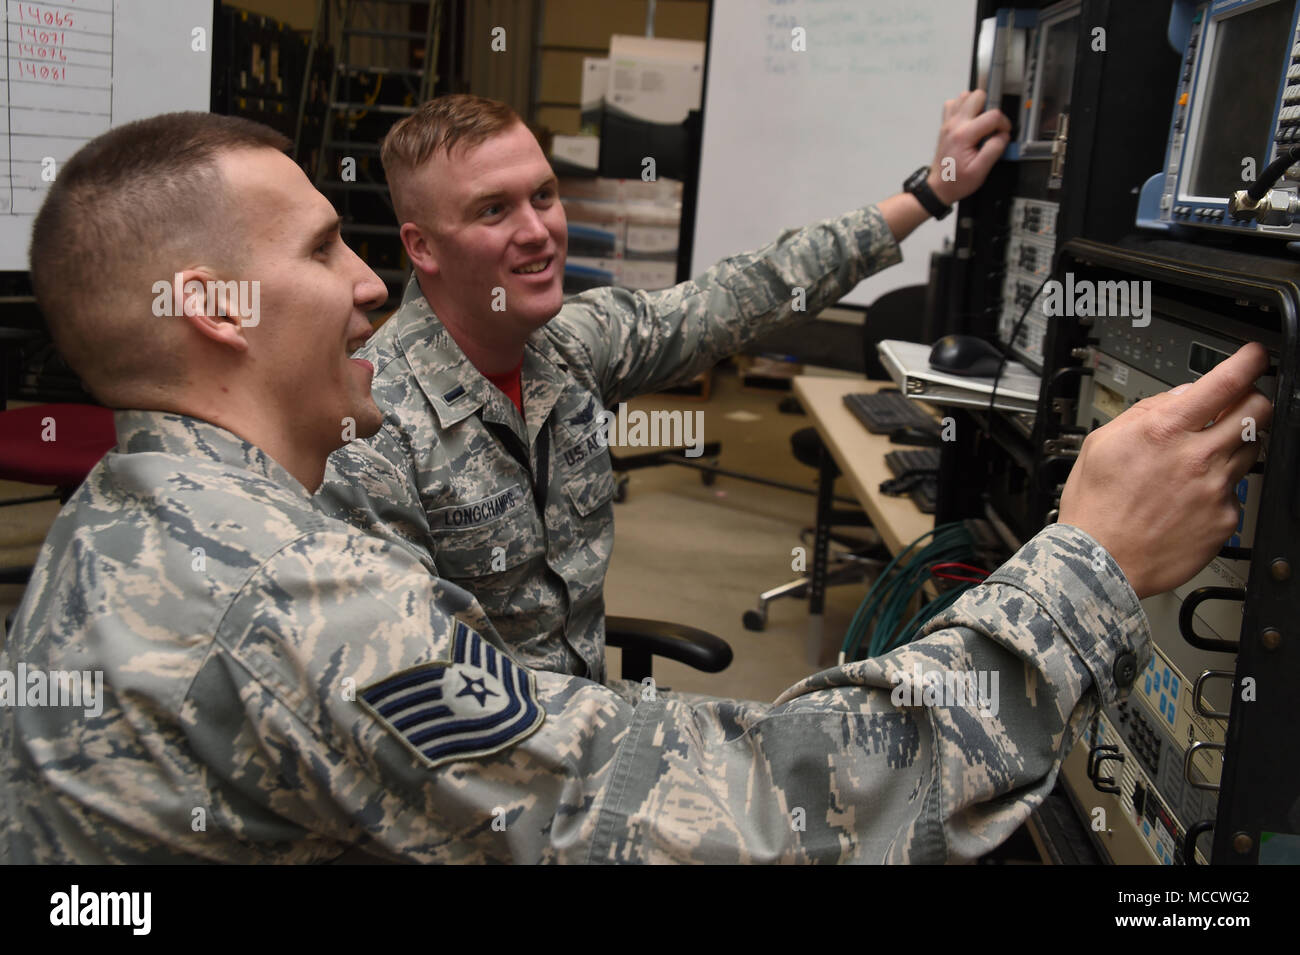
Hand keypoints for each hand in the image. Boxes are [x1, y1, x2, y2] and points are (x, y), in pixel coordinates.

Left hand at [927, 89, 1011, 205]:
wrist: (939, 187)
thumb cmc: (956, 181)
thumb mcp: (980, 171)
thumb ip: (994, 150)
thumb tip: (1003, 135)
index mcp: (963, 136)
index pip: (992, 116)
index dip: (1004, 124)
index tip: (1003, 134)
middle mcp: (954, 125)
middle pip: (978, 96)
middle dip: (991, 107)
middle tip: (993, 124)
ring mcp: (948, 122)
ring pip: (965, 96)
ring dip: (977, 104)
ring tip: (981, 120)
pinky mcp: (945, 124)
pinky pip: (954, 104)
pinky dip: (964, 106)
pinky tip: (969, 119)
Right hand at [1058, 342, 1271, 599]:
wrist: (1101, 563)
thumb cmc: (1095, 507)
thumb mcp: (1101, 443)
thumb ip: (1145, 412)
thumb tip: (1179, 396)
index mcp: (1163, 431)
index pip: (1224, 382)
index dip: (1248, 363)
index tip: (1254, 357)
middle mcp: (1197, 457)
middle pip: (1257, 411)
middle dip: (1253, 400)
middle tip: (1240, 405)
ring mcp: (1216, 489)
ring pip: (1253, 449)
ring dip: (1236, 443)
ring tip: (1205, 458)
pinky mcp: (1226, 519)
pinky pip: (1237, 491)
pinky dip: (1220, 488)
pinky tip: (1192, 498)